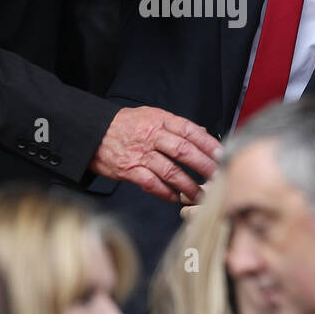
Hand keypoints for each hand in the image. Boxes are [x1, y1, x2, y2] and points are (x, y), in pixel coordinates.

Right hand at [89, 106, 220, 202]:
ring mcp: (140, 154)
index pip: (189, 130)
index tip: (222, 154)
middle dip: (203, 165)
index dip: (208, 144)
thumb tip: (204, 134)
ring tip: (200, 194)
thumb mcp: (151, 115)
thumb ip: (176, 126)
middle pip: (183, 151)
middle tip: (218, 176)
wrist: (92, 132)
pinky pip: (151, 183)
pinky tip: (175, 197)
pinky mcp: (129, 170)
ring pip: (169, 171)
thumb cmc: (125, 125)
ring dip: (187, 185)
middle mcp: (151, 136)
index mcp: (159, 120)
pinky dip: (165, 192)